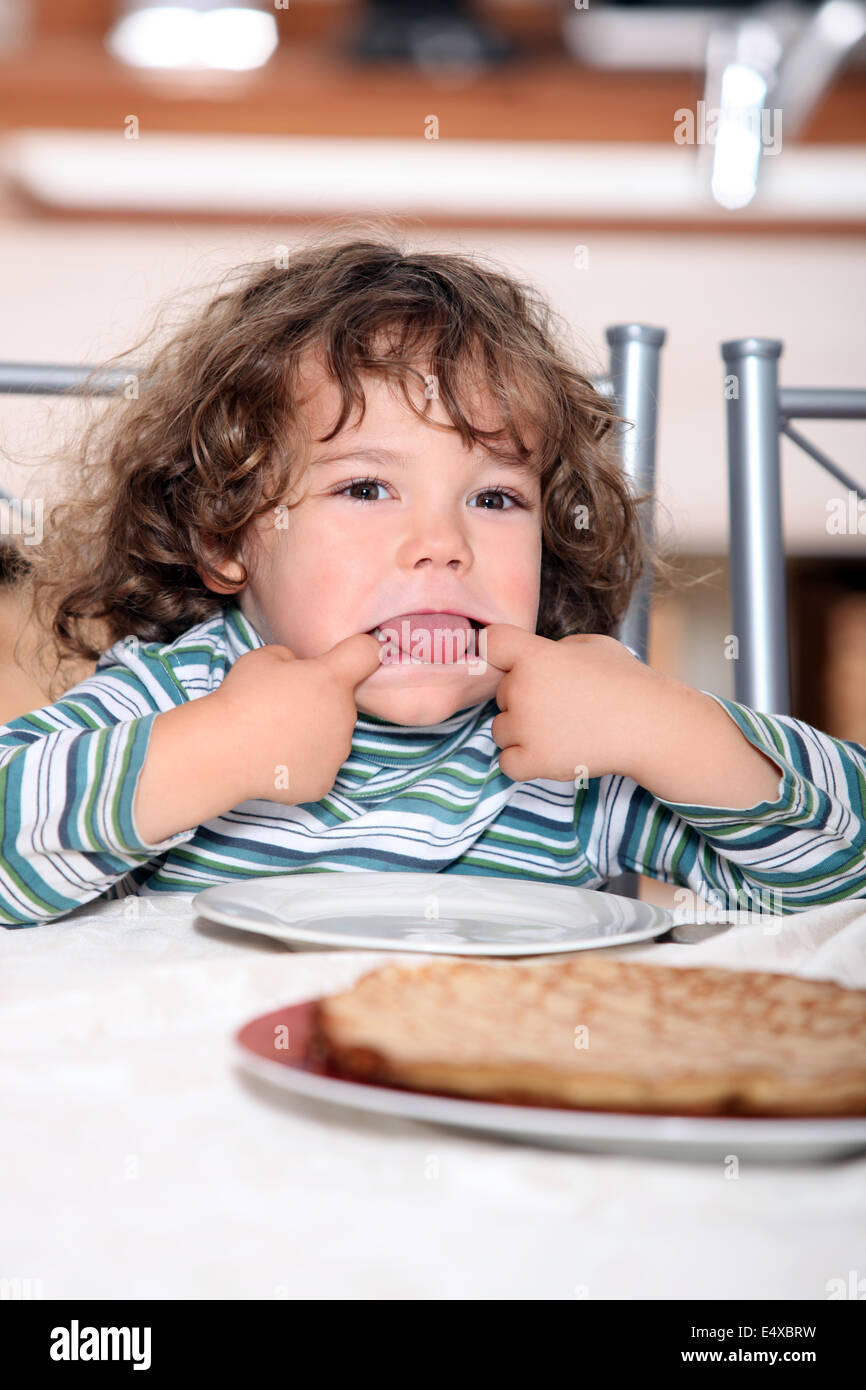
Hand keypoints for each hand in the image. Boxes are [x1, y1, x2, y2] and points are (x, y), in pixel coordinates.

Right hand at [212, 635, 383, 804]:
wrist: (223, 751)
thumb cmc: (241, 698)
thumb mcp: (264, 656)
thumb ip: (294, 658)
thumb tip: (300, 671)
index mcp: (333, 679)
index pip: (368, 653)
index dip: (361, 651)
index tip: (351, 657)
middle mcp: (345, 716)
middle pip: (342, 703)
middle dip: (321, 702)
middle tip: (284, 708)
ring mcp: (337, 753)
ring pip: (332, 738)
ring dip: (313, 735)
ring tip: (276, 737)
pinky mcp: (323, 783)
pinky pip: (319, 768)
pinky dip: (302, 765)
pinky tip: (276, 761)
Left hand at [482, 624, 652, 784]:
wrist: (649, 725)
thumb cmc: (626, 682)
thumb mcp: (592, 646)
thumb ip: (556, 650)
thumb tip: (538, 659)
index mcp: (535, 656)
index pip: (490, 642)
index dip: (494, 652)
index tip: (503, 662)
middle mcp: (522, 689)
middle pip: (500, 694)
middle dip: (522, 699)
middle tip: (560, 705)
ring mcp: (525, 726)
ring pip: (500, 729)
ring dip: (521, 732)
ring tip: (560, 729)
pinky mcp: (533, 760)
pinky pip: (507, 762)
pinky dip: (523, 761)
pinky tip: (550, 751)